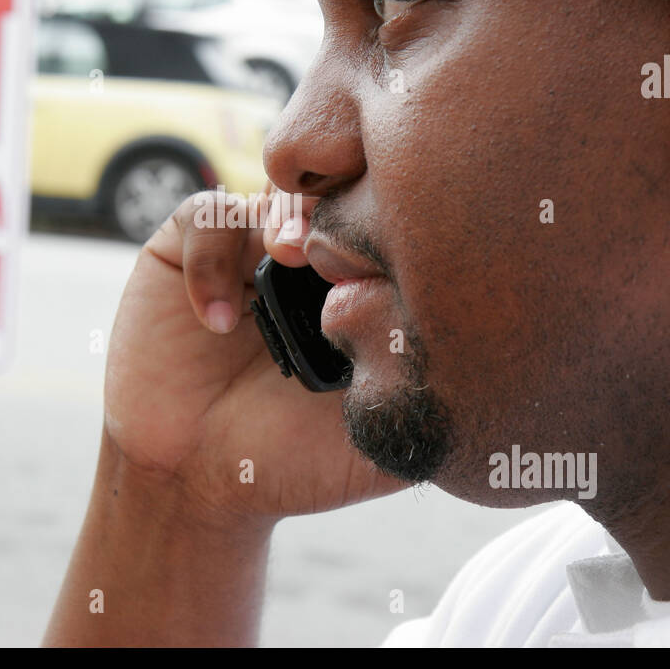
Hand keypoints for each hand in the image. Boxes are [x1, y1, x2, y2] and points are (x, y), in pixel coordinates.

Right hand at [103, 183, 405, 527]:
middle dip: (343, 203)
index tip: (406, 250)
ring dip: (285, 214)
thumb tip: (486, 366)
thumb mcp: (381, 443)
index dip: (400, 219)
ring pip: (275, 186)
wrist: (197, 483)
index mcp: (359, 288)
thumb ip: (428, 405)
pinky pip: (204, 216)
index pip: (391, 221)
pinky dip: (211, 258)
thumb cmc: (292, 461)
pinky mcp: (183, 252)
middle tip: (340, 246)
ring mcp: (247, 250)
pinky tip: (220, 322)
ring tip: (286, 257)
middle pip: (338, 187)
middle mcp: (306, 258)